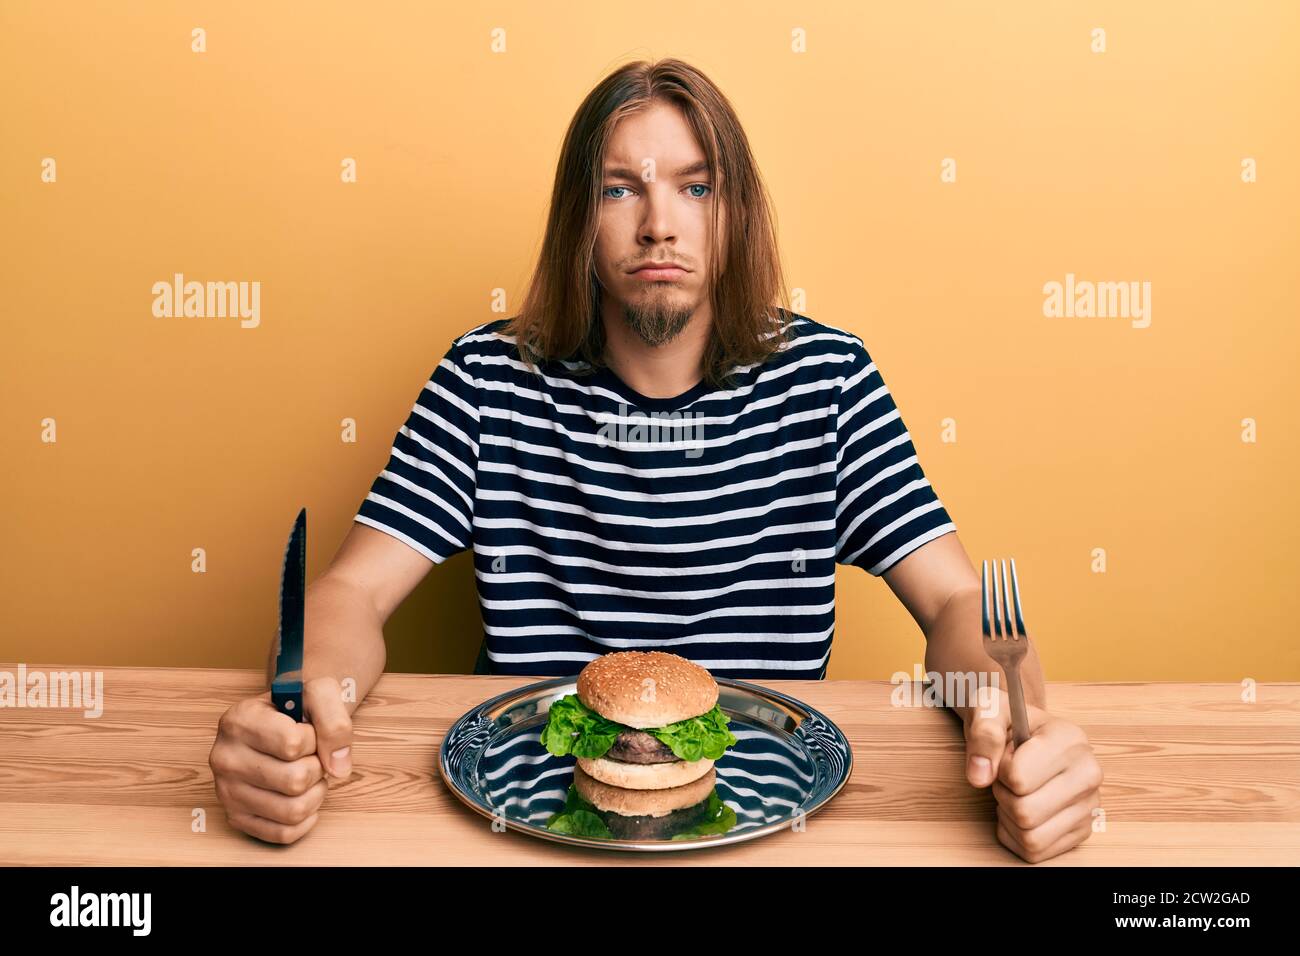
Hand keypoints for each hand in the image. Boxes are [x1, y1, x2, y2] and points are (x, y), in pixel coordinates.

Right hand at [209, 677, 353, 844]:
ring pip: (292, 811)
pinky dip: (305, 818)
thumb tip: (338, 768)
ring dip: (315, 793)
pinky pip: (284, 833)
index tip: (307, 731)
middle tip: (310, 756)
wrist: (279, 720)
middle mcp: (224, 757)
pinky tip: (302, 796)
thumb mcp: (319, 693)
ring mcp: (226, 791)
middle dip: (317, 767)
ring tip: (308, 774)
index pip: (293, 744)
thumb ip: (335, 722)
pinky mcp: (236, 818)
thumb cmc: (296, 708)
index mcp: (238, 721)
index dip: (314, 739)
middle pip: (295, 781)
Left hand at [962, 685, 1103, 862]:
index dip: (1000, 769)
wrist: (1024, 732)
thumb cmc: (1007, 722)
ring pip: (1031, 837)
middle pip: (1026, 812)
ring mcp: (1089, 806)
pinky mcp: (1081, 831)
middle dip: (1003, 795)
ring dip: (1009, 816)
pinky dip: (1016, 834)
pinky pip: (1034, 851)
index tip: (1006, 755)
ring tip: (1015, 791)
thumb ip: (983, 734)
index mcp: (1070, 739)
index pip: (1019, 778)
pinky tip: (1020, 808)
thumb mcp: (988, 710)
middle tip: (1007, 776)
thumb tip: (980, 776)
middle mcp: (1089, 773)